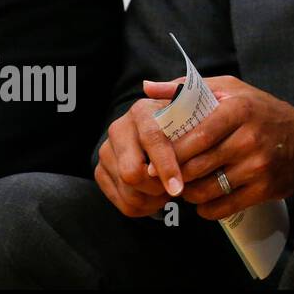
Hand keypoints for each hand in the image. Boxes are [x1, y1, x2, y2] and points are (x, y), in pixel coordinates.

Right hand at [95, 79, 185, 216]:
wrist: (163, 131)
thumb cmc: (186, 122)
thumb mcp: (193, 109)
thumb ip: (182, 98)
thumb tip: (148, 87)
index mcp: (142, 110)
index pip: (151, 140)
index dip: (165, 166)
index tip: (178, 187)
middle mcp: (119, 128)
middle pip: (132, 173)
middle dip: (157, 187)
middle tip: (176, 189)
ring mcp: (106, 151)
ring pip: (128, 191)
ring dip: (153, 199)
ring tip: (169, 192)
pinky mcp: (100, 171)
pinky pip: (122, 202)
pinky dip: (143, 206)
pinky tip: (157, 197)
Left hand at [161, 77, 293, 219]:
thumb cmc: (263, 111)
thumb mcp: (232, 90)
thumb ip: (188, 88)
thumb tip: (148, 88)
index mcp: (239, 109)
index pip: (193, 137)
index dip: (169, 152)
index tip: (156, 157)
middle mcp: (249, 138)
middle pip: (195, 166)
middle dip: (175, 174)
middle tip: (167, 174)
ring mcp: (258, 166)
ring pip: (204, 190)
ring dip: (188, 192)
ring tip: (186, 184)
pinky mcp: (264, 190)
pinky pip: (221, 207)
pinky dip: (205, 207)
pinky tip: (205, 198)